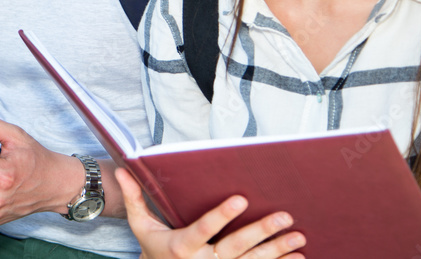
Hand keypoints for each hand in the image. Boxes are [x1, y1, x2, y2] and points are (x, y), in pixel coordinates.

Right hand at [115, 168, 306, 258]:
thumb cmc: (154, 248)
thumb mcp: (141, 226)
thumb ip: (135, 199)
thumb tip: (121, 170)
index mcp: (181, 248)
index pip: (204, 229)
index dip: (222, 215)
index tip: (241, 198)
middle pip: (235, 248)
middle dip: (261, 232)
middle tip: (284, 217)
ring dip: (277, 250)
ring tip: (298, 236)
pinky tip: (298, 257)